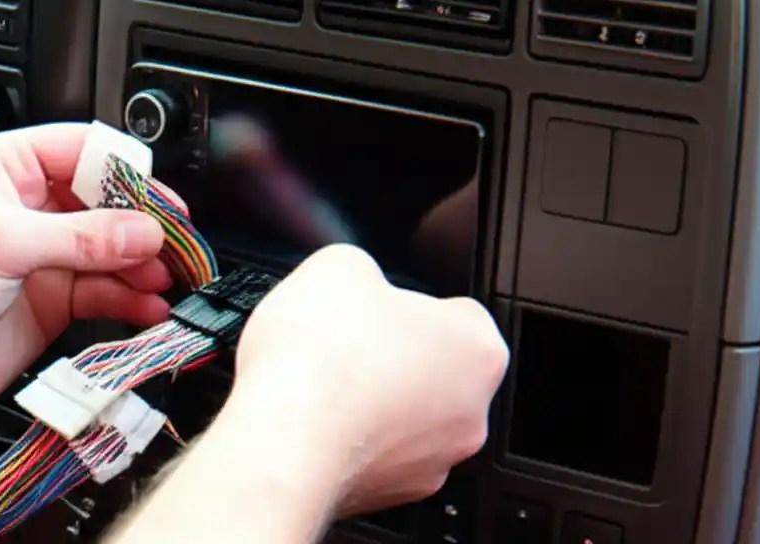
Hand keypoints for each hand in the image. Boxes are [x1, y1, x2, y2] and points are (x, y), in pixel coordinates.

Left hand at [0, 123, 172, 426]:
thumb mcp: (2, 242)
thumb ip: (80, 236)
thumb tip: (142, 231)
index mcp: (9, 168)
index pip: (85, 151)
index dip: (126, 171)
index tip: (159, 198)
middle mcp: (31, 206)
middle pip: (109, 201)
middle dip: (144, 222)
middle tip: (174, 242)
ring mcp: (45, 255)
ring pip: (113, 249)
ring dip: (143, 263)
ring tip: (167, 277)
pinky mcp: (54, 300)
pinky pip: (106, 292)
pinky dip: (132, 299)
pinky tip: (148, 306)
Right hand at [230, 244, 507, 513]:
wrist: (283, 441)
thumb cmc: (321, 361)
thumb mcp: (340, 265)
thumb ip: (365, 271)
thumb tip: (355, 284)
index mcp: (477, 348)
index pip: (458, 313)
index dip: (410, 303)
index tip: (376, 305)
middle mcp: (470, 412)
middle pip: (436, 369)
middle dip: (395, 355)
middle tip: (347, 341)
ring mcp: (433, 460)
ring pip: (408, 417)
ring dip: (374, 398)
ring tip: (323, 381)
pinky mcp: (391, 493)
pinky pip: (377, 454)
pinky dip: (352, 437)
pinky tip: (315, 419)